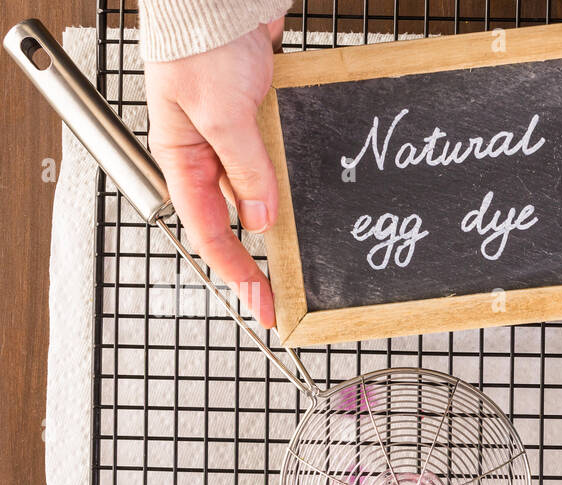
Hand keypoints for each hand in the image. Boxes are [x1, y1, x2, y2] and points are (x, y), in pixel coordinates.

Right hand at [144, 21, 281, 327]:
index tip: (260, 302)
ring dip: (281, 221)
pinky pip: (279, 161)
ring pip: (261, 193)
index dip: (234, 271)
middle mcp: (208, 153)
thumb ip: (245, 166)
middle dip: (259, 259)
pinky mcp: (261, 120)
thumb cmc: (201, 39)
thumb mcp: (220, 112)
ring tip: (304, 259)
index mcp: (182, 157)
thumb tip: (261, 218)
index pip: (207, 230)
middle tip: (283, 294)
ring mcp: (236, 137)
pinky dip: (295, 180)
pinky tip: (312, 198)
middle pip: (235, 219)